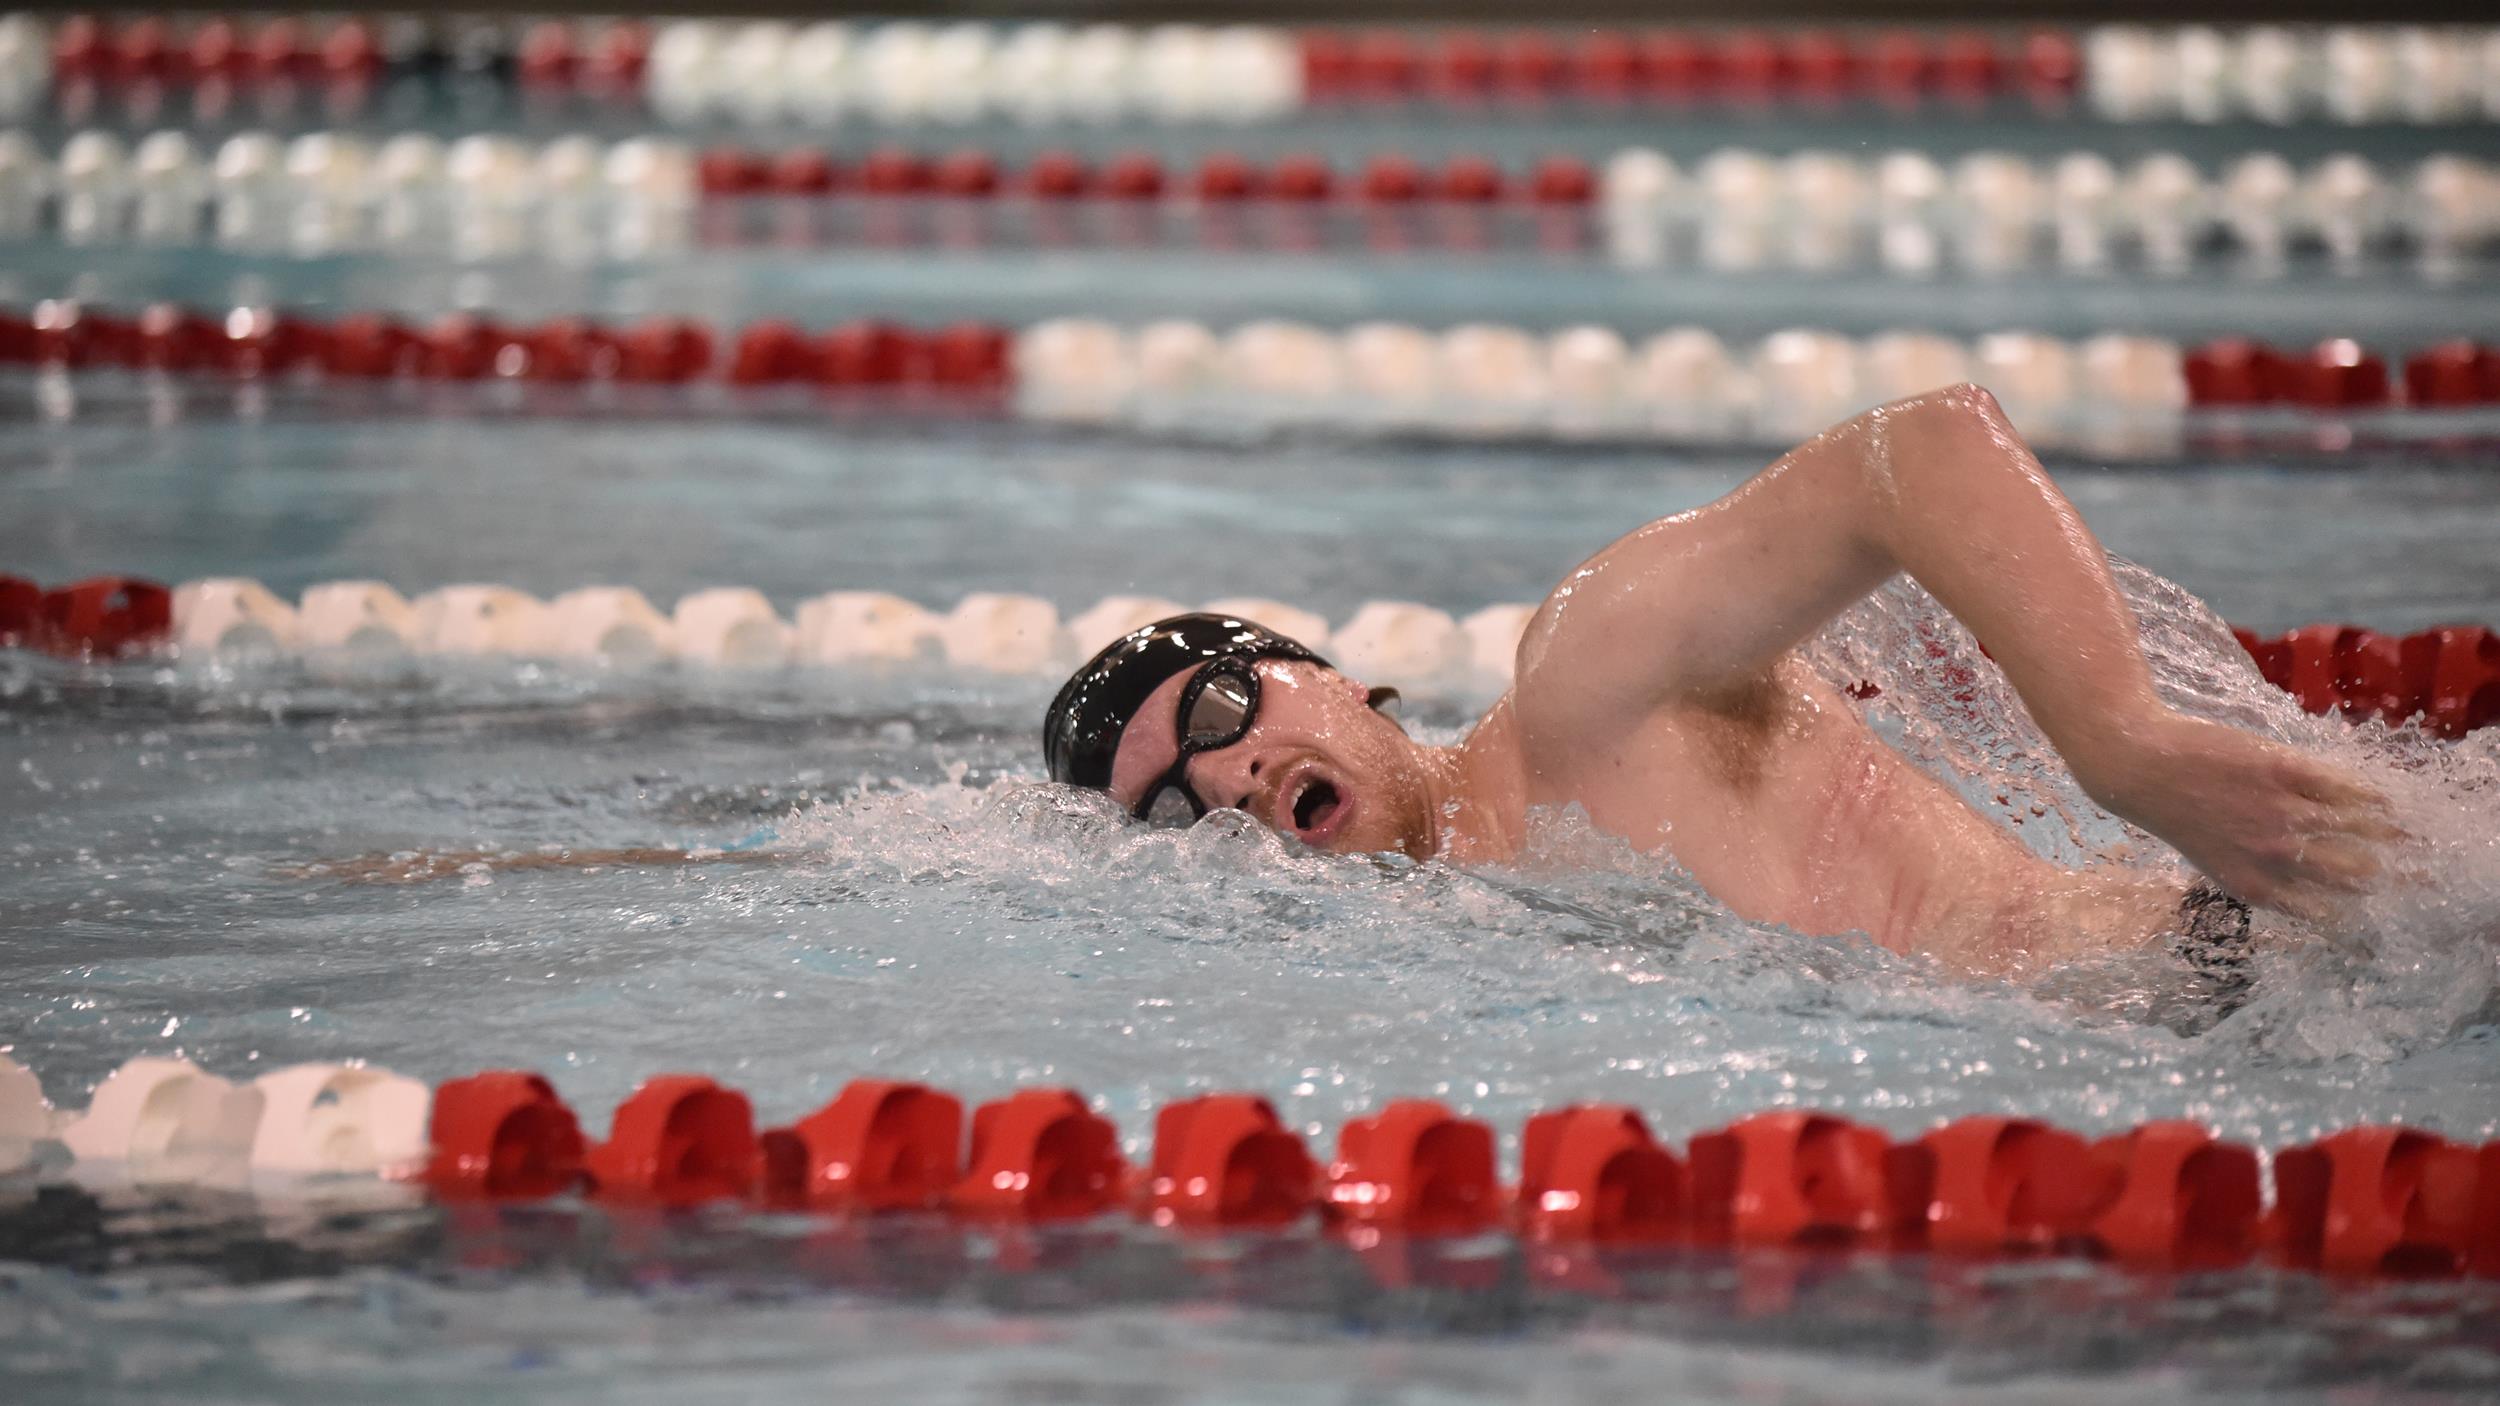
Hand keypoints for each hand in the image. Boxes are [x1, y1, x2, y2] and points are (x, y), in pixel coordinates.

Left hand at [2079, 711, 2402, 920]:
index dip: (2361, 913)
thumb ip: (2262, 874)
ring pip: (2356, 829)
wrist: (2141, 768)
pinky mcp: (2282, 771)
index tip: (2380, 908)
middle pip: (2354, 874)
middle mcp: (2273, 855)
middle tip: (2416, 873)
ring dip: (2389, 834)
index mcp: (2255, 886)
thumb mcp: (2216, 860)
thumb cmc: (2177, 815)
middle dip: (2391, 876)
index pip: (2326, 914)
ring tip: (2406, 834)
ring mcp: (2280, 813)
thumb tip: (2310, 888)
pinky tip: (2381, 800)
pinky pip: (2342, 788)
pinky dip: (2367, 796)